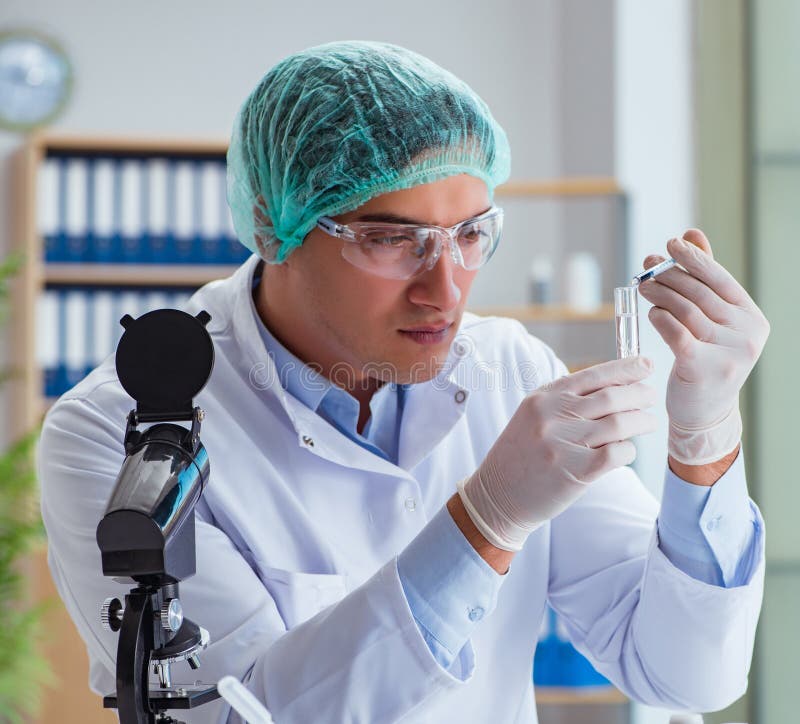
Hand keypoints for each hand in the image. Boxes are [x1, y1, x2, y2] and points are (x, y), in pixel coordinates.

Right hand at [457, 357, 656, 550]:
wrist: (498, 495)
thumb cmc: (521, 454)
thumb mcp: (533, 416)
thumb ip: (566, 400)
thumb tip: (614, 385)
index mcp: (543, 398)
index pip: (593, 375)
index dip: (625, 368)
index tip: (645, 365)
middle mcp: (552, 416)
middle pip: (612, 396)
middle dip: (640, 394)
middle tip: (650, 396)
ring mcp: (564, 443)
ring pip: (620, 423)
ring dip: (641, 421)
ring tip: (648, 422)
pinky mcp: (576, 471)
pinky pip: (617, 452)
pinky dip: (628, 449)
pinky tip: (625, 450)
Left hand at [637, 229, 768, 464]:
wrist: (703, 412)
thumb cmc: (704, 358)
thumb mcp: (711, 320)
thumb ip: (703, 279)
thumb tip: (692, 233)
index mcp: (752, 318)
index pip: (720, 279)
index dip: (694, 258)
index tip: (671, 244)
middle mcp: (747, 334)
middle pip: (700, 293)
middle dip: (670, 275)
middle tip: (646, 267)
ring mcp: (729, 353)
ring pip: (686, 311)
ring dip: (660, 294)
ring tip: (643, 287)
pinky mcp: (704, 369)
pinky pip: (677, 334)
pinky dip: (661, 319)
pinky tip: (652, 313)